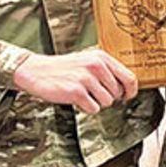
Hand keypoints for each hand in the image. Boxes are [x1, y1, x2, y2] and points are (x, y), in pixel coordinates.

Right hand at [13, 49, 137, 113]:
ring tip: (83, 94)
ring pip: (107, 102)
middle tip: (92, 93)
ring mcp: (86, 79)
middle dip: (107, 97)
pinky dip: (86, 108)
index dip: (131, 91)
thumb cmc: (63, 68)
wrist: (34, 71)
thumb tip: (128, 87)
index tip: (127, 97)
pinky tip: (76, 99)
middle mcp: (96, 66)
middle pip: (117, 93)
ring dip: (96, 102)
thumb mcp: (88, 61)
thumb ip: (107, 70)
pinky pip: (93, 108)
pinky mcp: (76, 92)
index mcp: (102, 58)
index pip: (130, 78)